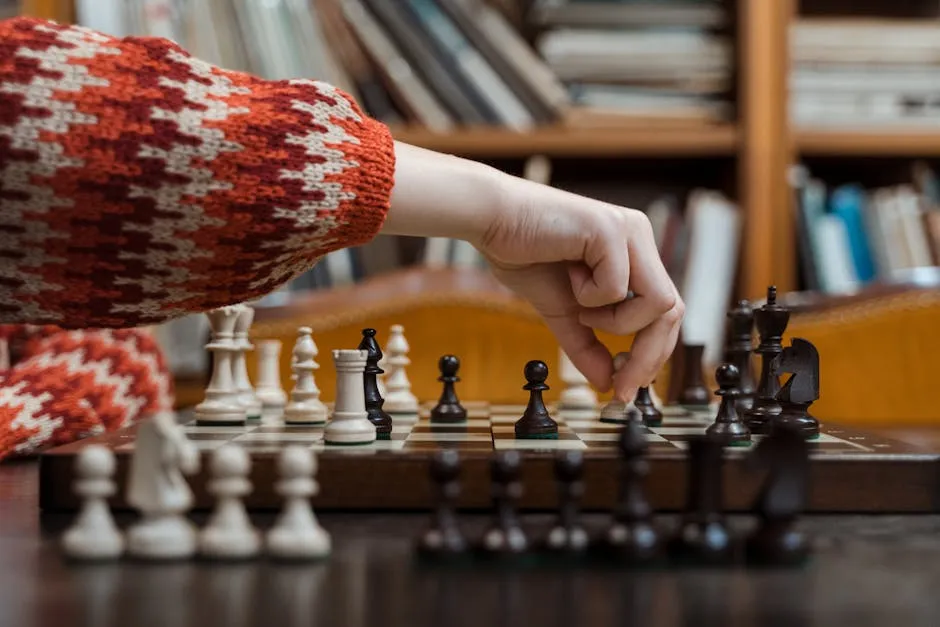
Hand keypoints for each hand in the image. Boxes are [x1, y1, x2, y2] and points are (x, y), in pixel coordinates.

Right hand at [478, 177, 682, 400]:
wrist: (491, 220)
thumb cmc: (524, 253)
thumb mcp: (563, 312)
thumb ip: (587, 345)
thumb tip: (608, 383)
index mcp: (635, 253)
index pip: (665, 311)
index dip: (652, 354)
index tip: (624, 388)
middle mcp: (640, 238)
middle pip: (672, 310)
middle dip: (648, 355)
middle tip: (620, 384)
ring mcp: (630, 231)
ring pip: (658, 302)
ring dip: (616, 321)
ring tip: (580, 307)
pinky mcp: (610, 229)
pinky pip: (618, 286)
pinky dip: (590, 296)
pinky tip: (567, 275)